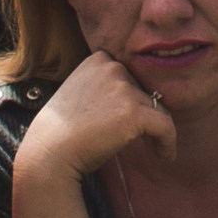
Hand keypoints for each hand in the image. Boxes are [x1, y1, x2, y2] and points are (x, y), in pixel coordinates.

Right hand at [13, 46, 171, 192]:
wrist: (48, 152)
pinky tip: (164, 156)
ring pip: (158, 110)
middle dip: (146, 117)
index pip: (131, 78)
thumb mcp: (79, 95)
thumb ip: (104, 89)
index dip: (135, 101)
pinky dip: (168, 143)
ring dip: (158, 132)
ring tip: (156, 150)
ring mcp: (123, 88)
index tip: (132, 123)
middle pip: (146, 92)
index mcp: (99, 60)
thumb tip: (136, 101)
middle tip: (145, 141)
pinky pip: (166, 126)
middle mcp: (112, 67)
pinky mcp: (133, 112)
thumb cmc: (60, 132)